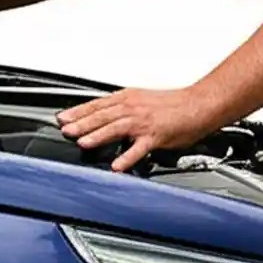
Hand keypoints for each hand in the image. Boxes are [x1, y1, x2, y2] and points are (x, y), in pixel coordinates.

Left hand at [56, 87, 214, 172]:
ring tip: (83, 142)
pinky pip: (139, 148)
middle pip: (102, 115)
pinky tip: (117, 165)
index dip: (79, 111)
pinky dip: (127, 156)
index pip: (98, 104)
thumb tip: (107, 117)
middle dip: (81, 122)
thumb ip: (124, 108)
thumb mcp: (143, 100)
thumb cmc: (175, 104)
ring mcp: (144, 122)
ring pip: (116, 127)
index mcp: (129, 98)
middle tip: (65, 129)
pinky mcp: (156, 135)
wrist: (200, 104)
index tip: (63, 117)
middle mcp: (134, 107)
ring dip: (98, 134)